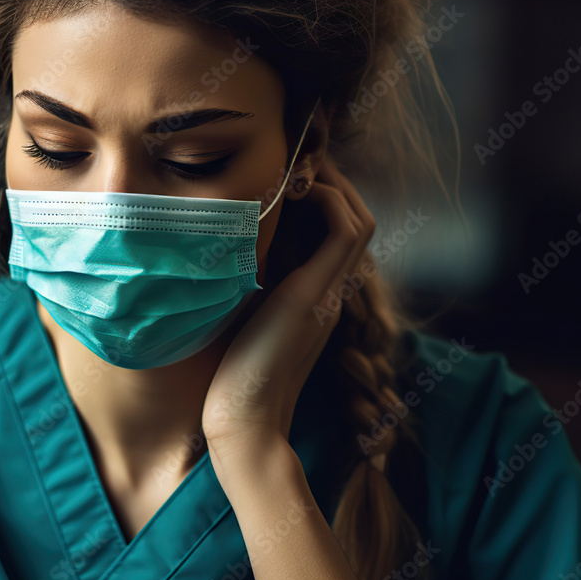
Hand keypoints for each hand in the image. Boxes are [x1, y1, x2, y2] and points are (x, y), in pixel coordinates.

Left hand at [201, 156, 375, 445]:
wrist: (240, 419)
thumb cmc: (228, 373)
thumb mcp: (239, 314)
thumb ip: (247, 283)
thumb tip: (223, 243)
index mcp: (312, 293)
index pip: (332, 227)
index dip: (317, 194)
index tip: (282, 174)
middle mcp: (328, 289)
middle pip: (353, 214)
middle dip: (327, 180)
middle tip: (293, 160)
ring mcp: (329, 291)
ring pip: (357, 216)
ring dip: (330, 183)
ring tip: (295, 169)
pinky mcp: (318, 293)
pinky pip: (347, 229)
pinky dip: (327, 200)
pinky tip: (292, 192)